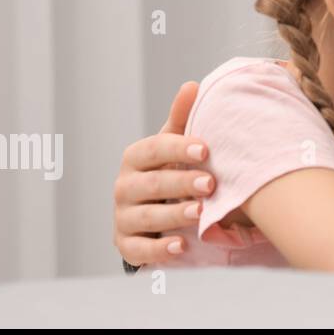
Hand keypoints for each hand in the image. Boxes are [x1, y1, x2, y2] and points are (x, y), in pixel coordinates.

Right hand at [113, 82, 216, 265]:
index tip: (206, 150)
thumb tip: (193, 85)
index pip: (154, 149)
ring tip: (200, 212)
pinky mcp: (126, 245)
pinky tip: (181, 245)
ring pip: (146, 217)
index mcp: (136, 158)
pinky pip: (138, 250)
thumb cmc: (168, 170)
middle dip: (181, 183)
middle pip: (151, 184)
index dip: (179, 148)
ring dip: (174, 215)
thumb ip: (182, 119)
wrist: (153, 212)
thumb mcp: (174, 145)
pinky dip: (159, 249)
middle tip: (211, 184)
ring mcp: (123, 217)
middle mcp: (124, 186)